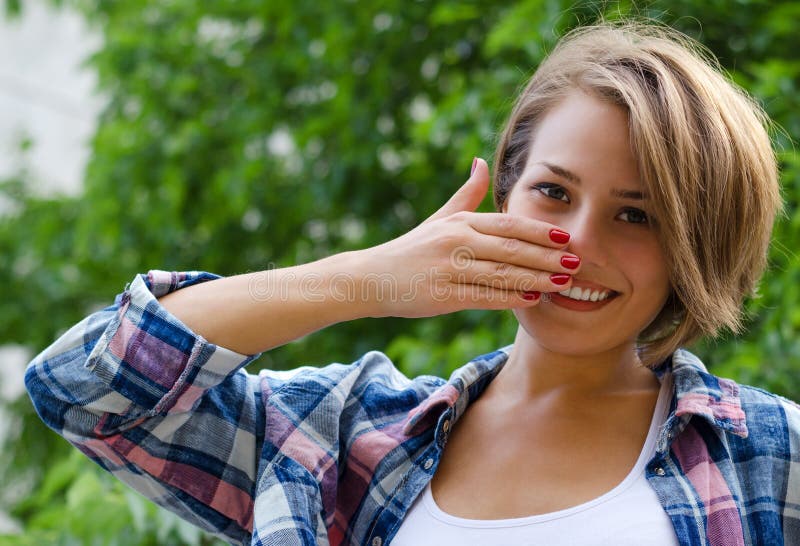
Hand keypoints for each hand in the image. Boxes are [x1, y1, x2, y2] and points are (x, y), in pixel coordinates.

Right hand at [355, 158, 579, 317]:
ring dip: (536, 277)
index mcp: (460, 223)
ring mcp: (448, 268)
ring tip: (563, 281)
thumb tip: (481, 163)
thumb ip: (466, 194)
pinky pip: (483, 296)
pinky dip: (509, 297)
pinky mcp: (441, 295)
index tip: (568, 237)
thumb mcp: (439, 218)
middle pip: (511, 247)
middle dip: (548, 256)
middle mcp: (456, 242)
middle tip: (578, 262)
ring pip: (502, 272)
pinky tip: (531, 298)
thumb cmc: (410, 249)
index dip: (540, 231)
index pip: (508, 224)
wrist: (371, 277)